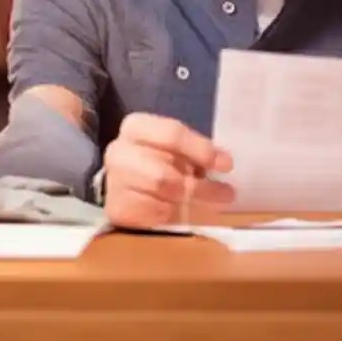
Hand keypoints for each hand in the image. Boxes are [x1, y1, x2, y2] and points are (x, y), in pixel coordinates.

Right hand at [102, 112, 234, 228]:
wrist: (124, 182)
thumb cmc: (157, 158)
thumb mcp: (175, 146)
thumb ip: (196, 150)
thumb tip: (223, 162)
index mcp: (136, 127)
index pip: (172, 134)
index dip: (201, 150)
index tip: (227, 164)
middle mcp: (119, 152)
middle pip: (165, 172)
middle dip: (199, 186)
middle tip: (226, 194)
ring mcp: (114, 182)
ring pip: (161, 195)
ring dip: (186, 199)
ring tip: (200, 201)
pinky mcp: (117, 208)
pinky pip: (153, 214)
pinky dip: (169, 213)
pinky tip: (173, 208)